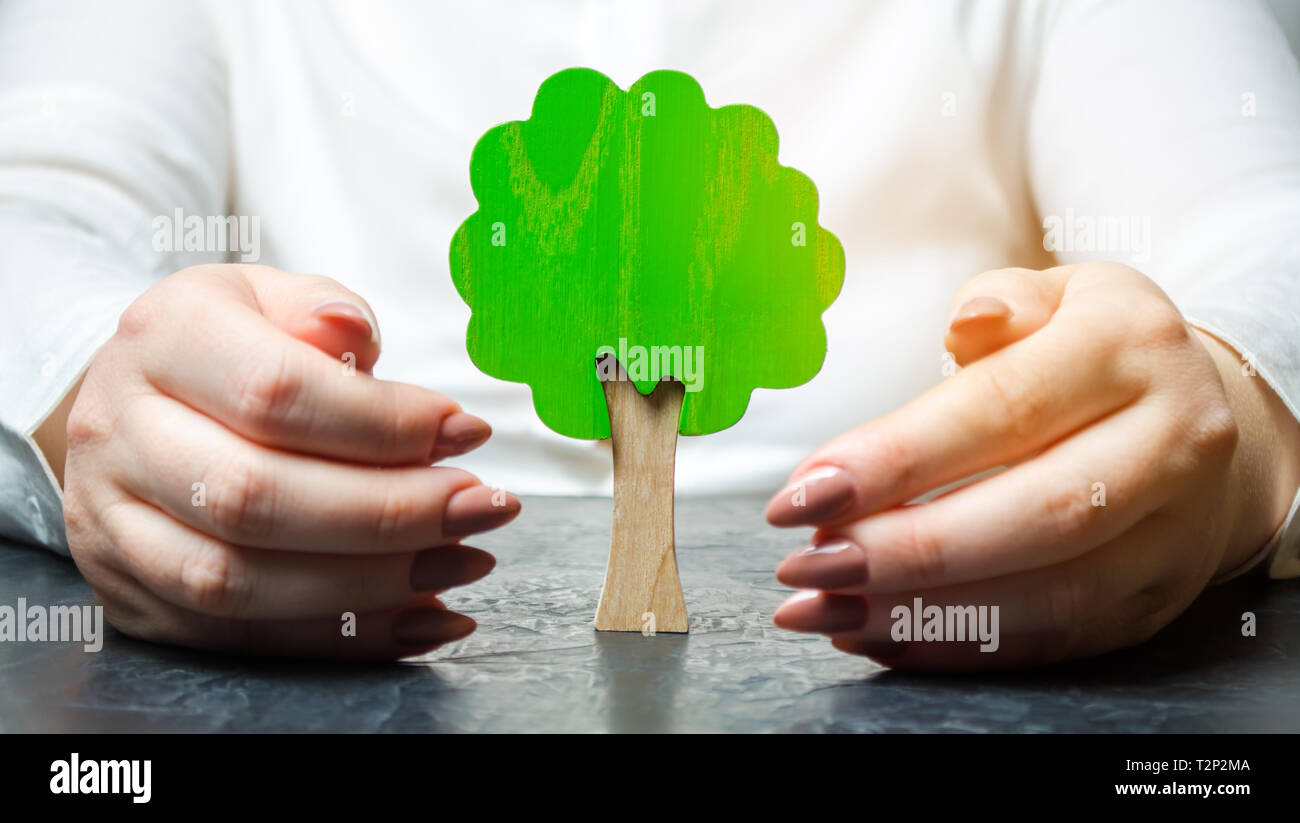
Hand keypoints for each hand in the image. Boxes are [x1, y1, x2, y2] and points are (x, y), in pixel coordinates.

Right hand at [58, 264, 518, 658]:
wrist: (129, 406)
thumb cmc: (227, 348)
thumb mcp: (268, 298)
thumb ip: (321, 311)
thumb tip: (354, 337)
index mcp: (162, 339)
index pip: (276, 392)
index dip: (383, 422)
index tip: (466, 432)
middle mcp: (121, 433)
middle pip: (256, 496)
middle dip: (391, 512)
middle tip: (481, 506)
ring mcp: (116, 525)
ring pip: (238, 581)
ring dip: (371, 585)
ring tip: (462, 562)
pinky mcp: (136, 598)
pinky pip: (240, 639)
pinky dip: (342, 639)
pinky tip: (423, 618)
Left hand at [766, 262, 1299, 669]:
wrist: (1206, 420)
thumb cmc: (1094, 351)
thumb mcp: (1058, 294)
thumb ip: (1000, 303)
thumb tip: (967, 326)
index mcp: (1129, 349)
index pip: (1003, 410)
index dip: (897, 458)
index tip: (805, 490)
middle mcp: (1172, 442)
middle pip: (1036, 514)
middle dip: (906, 550)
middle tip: (807, 562)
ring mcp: (1175, 532)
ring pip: (1052, 595)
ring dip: (924, 617)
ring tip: (824, 608)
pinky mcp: (1158, 600)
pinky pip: (1057, 639)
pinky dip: (961, 647)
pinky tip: (879, 634)